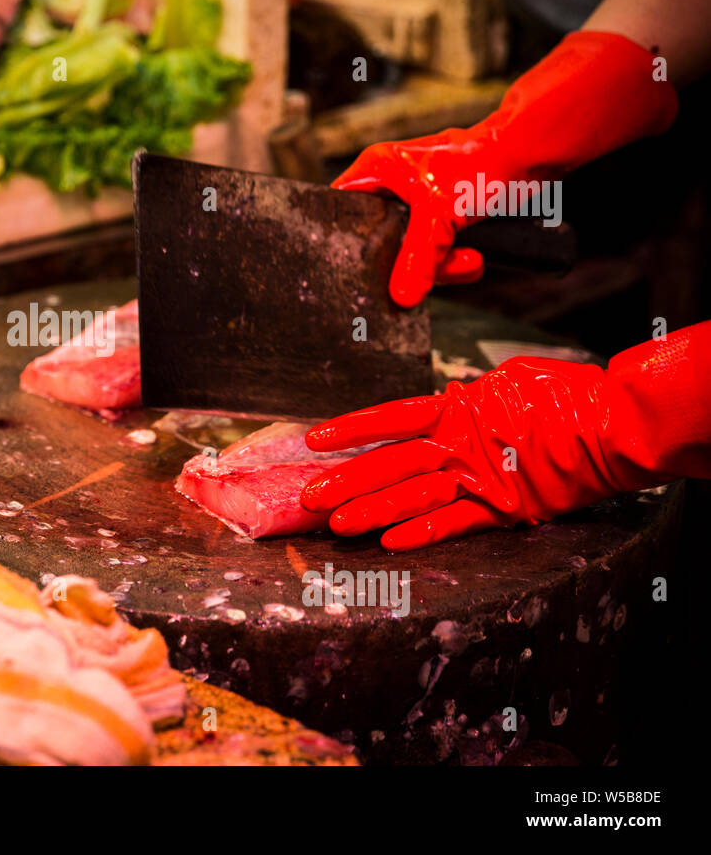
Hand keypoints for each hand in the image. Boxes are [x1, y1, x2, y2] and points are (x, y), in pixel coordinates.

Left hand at [301, 323, 710, 549]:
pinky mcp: (504, 507)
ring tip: (338, 525)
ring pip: (416, 496)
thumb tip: (446, 405)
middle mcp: (460, 446)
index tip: (313, 439)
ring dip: (374, 511)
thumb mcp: (508, 381)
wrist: (614, 424)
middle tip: (308, 497)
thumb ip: (468, 400)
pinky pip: (457, 524)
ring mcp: (480, 478)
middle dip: (348, 480)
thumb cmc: (565, 395)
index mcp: (458, 410)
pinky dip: (424, 533)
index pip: (390, 418)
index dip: (351, 429)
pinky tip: (390, 543)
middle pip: (392, 463)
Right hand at [333, 31, 677, 307]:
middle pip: (380, 242)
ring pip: (411, 253)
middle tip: (430, 267)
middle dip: (410, 262)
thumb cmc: (482, 164)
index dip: (343, 237)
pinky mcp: (443, 218)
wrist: (532, 157)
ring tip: (468, 259)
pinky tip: (475, 257)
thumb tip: (400, 296)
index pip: (339, 209)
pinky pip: (436, 253)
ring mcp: (418, 204)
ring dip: (441, 266)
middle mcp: (392, 186)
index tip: (354, 264)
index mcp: (376, 171)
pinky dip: (455, 261)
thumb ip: (415, 259)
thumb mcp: (439, 217)